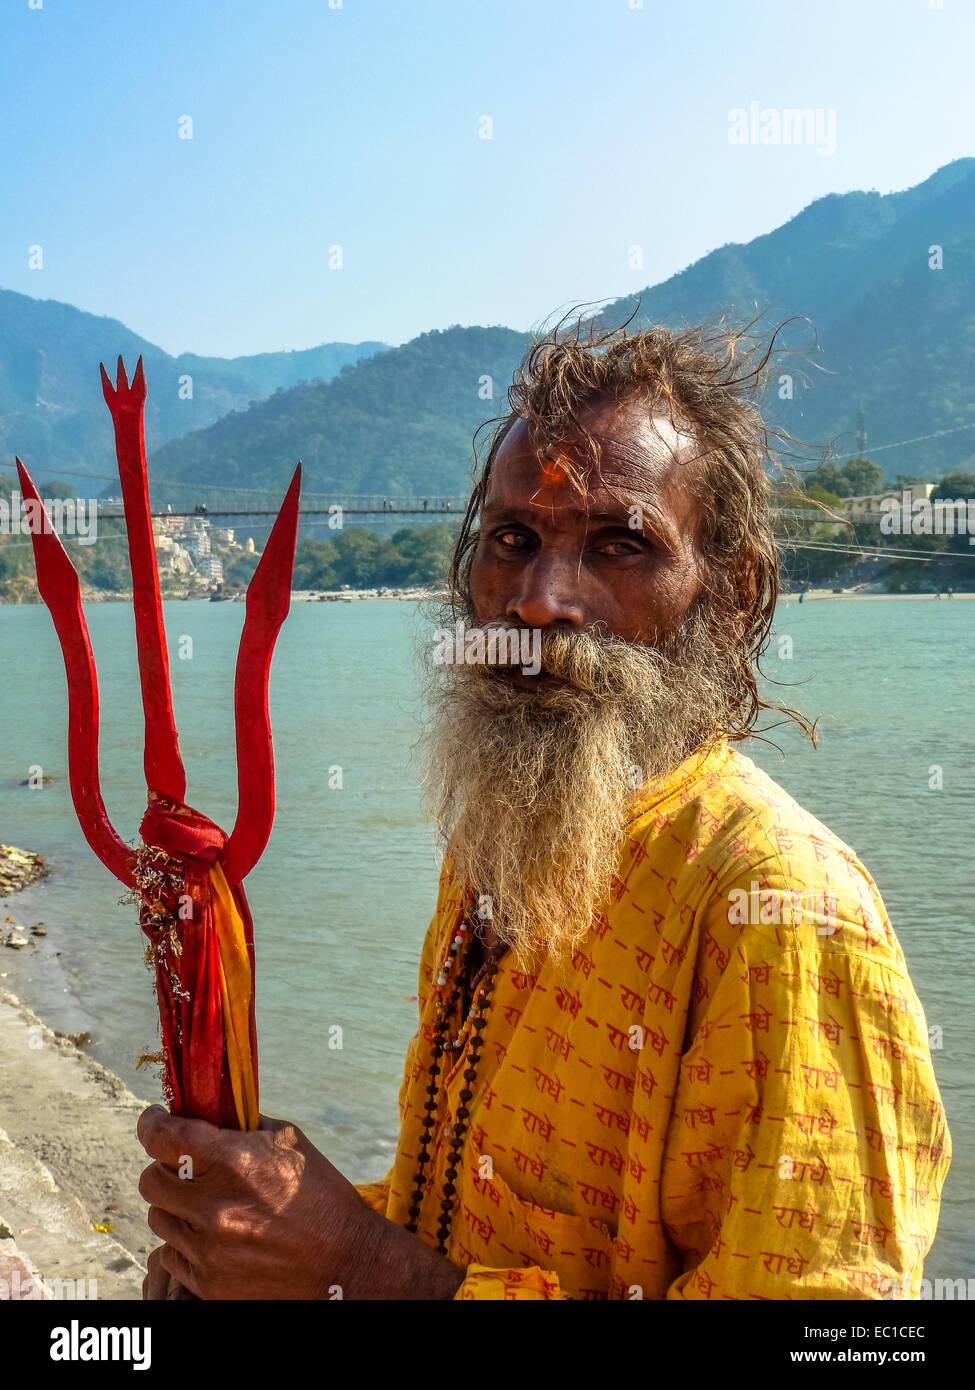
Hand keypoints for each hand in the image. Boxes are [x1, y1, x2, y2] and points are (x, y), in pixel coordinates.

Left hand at [137, 1106, 463, 1299]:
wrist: (345, 1261)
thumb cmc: (320, 1194)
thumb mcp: (288, 1142)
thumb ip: (241, 1126)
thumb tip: (205, 1113)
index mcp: (232, 1161)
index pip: (161, 1136)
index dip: (151, 1123)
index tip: (155, 1119)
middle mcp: (212, 1206)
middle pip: (150, 1180)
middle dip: (165, 1167)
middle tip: (186, 1166)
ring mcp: (207, 1249)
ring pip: (159, 1218)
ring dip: (176, 1206)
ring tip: (207, 1203)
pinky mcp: (208, 1283)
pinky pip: (172, 1256)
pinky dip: (186, 1243)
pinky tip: (214, 1236)